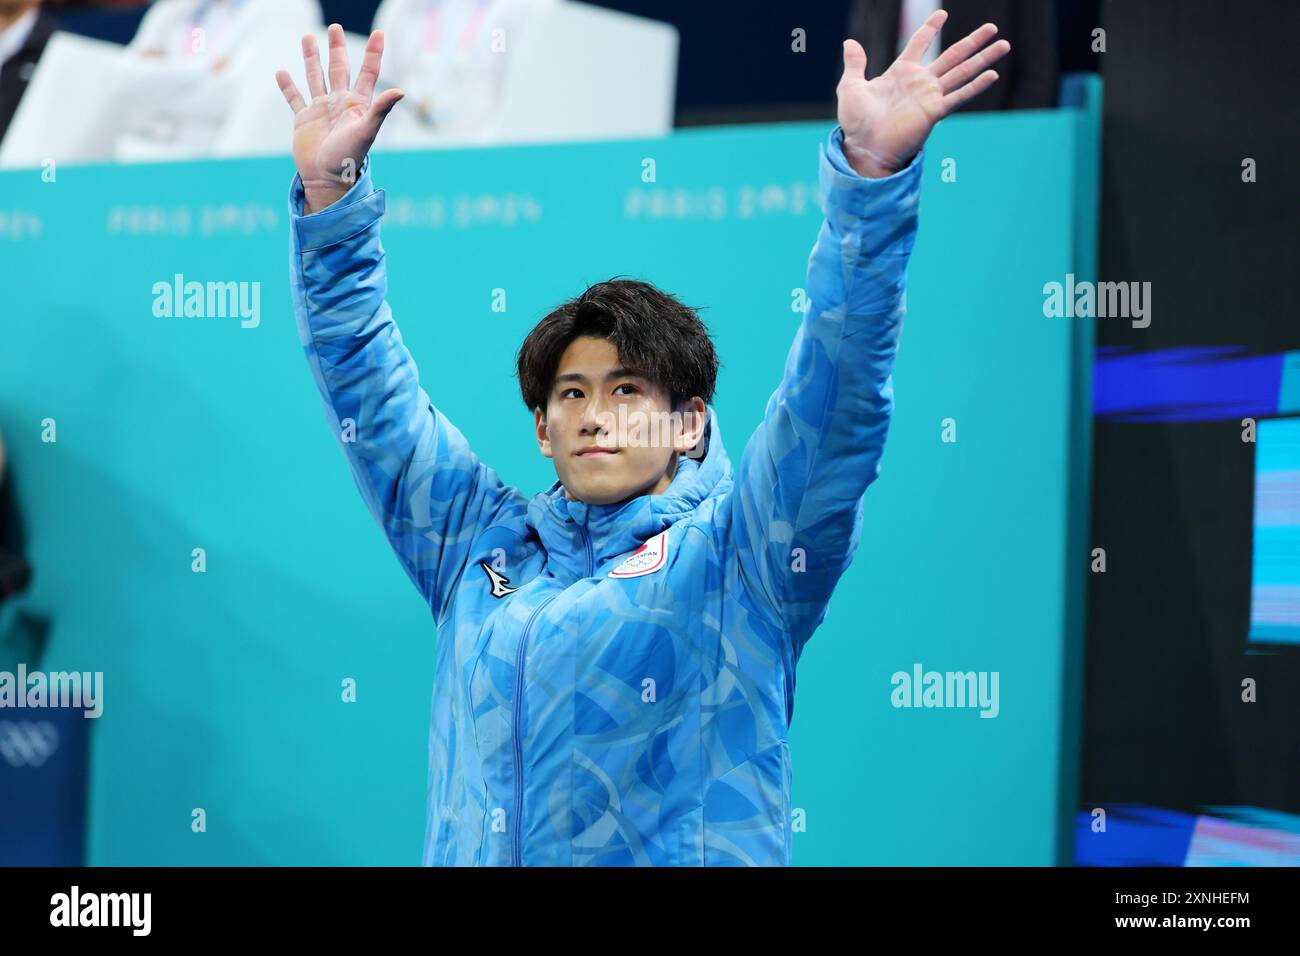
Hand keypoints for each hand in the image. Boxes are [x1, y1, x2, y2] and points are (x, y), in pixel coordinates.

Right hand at [275, 24, 404, 212]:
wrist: (326, 180)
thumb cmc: (349, 158)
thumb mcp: (366, 131)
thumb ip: (380, 109)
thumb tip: (400, 90)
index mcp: (357, 104)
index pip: (368, 72)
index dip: (374, 53)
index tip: (379, 33)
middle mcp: (339, 103)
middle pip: (339, 68)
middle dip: (337, 48)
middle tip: (335, 27)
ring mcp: (321, 110)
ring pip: (315, 77)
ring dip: (311, 58)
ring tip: (307, 37)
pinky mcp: (303, 120)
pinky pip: (294, 98)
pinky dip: (287, 86)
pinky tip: (281, 72)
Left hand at [837, 10, 1008, 177]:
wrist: (864, 147)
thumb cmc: (856, 122)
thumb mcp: (851, 87)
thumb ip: (855, 63)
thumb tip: (849, 42)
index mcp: (901, 73)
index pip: (920, 43)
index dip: (930, 28)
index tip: (942, 14)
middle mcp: (920, 82)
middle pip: (952, 55)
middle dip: (973, 41)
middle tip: (992, 26)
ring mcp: (929, 96)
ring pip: (962, 71)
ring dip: (983, 58)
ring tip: (1004, 44)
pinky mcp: (934, 112)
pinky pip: (958, 96)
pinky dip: (975, 86)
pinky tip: (992, 75)